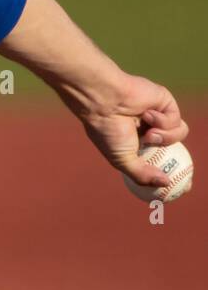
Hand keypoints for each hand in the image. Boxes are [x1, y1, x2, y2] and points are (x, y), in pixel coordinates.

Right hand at [79, 73, 189, 187]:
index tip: (183, 187)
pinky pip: (176, 119)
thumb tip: (166, 183)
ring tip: (149, 134)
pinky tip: (147, 115)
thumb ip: (142, 174)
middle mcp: (150, 129)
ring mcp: (159, 116)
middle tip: (185, 177)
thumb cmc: (108, 130)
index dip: (174, 173)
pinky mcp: (165, 103)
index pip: (161, 160)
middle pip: (177, 147)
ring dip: (166, 137)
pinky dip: (163, 121)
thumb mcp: (121, 159)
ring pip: (179, 134)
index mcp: (138, 143)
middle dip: (182, 162)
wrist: (105, 102)